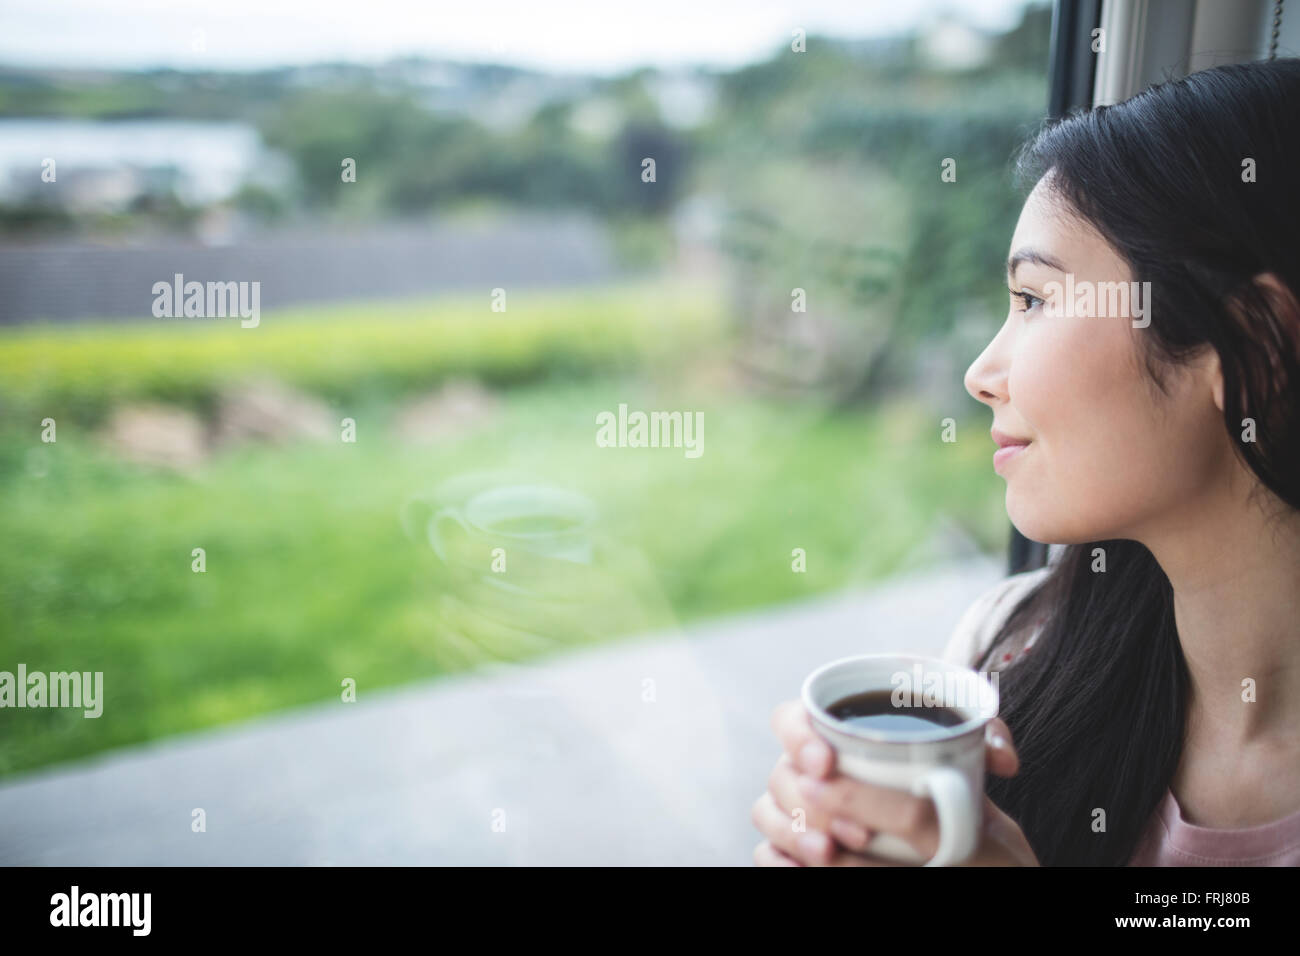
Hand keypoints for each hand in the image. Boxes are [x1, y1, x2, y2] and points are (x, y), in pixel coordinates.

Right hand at [751, 699, 1038, 865]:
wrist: (959, 836)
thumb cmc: (952, 781)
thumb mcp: (969, 753)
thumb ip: (985, 737)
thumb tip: (1002, 759)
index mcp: (835, 730)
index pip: (790, 719)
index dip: (797, 736)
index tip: (827, 760)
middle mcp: (810, 768)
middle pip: (780, 774)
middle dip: (809, 802)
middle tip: (855, 830)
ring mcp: (801, 809)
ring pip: (767, 813)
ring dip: (792, 835)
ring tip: (828, 856)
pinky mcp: (800, 847)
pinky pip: (767, 853)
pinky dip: (778, 861)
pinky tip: (804, 870)